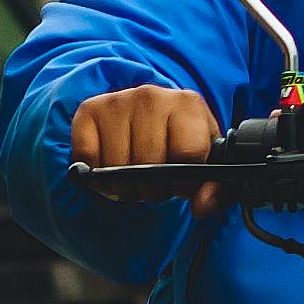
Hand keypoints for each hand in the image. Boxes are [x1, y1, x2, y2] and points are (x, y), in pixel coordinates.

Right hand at [70, 83, 219, 213]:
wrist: (153, 115)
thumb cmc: (182, 143)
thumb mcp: (207, 164)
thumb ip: (216, 190)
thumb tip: (202, 207)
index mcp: (188, 105)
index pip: (188, 152)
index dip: (184, 182)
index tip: (181, 186)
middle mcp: (152, 96)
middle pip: (149, 164)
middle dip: (153, 189)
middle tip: (156, 185)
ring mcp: (119, 100)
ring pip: (116, 167)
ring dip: (125, 186)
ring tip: (135, 178)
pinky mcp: (90, 109)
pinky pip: (87, 158)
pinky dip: (97, 175)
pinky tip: (111, 169)